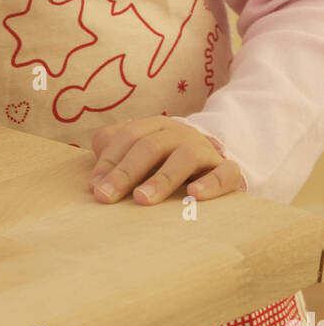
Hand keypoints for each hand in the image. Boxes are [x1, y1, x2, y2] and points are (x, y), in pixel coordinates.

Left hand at [88, 116, 243, 204]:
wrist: (214, 163)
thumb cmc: (166, 163)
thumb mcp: (140, 155)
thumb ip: (115, 156)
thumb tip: (95, 179)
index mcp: (155, 126)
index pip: (128, 137)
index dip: (109, 161)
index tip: (95, 187)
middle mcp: (180, 133)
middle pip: (150, 146)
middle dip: (126, 172)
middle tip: (107, 196)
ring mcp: (206, 151)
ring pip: (185, 157)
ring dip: (162, 178)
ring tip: (142, 199)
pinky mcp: (230, 171)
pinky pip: (224, 173)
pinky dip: (210, 183)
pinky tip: (194, 194)